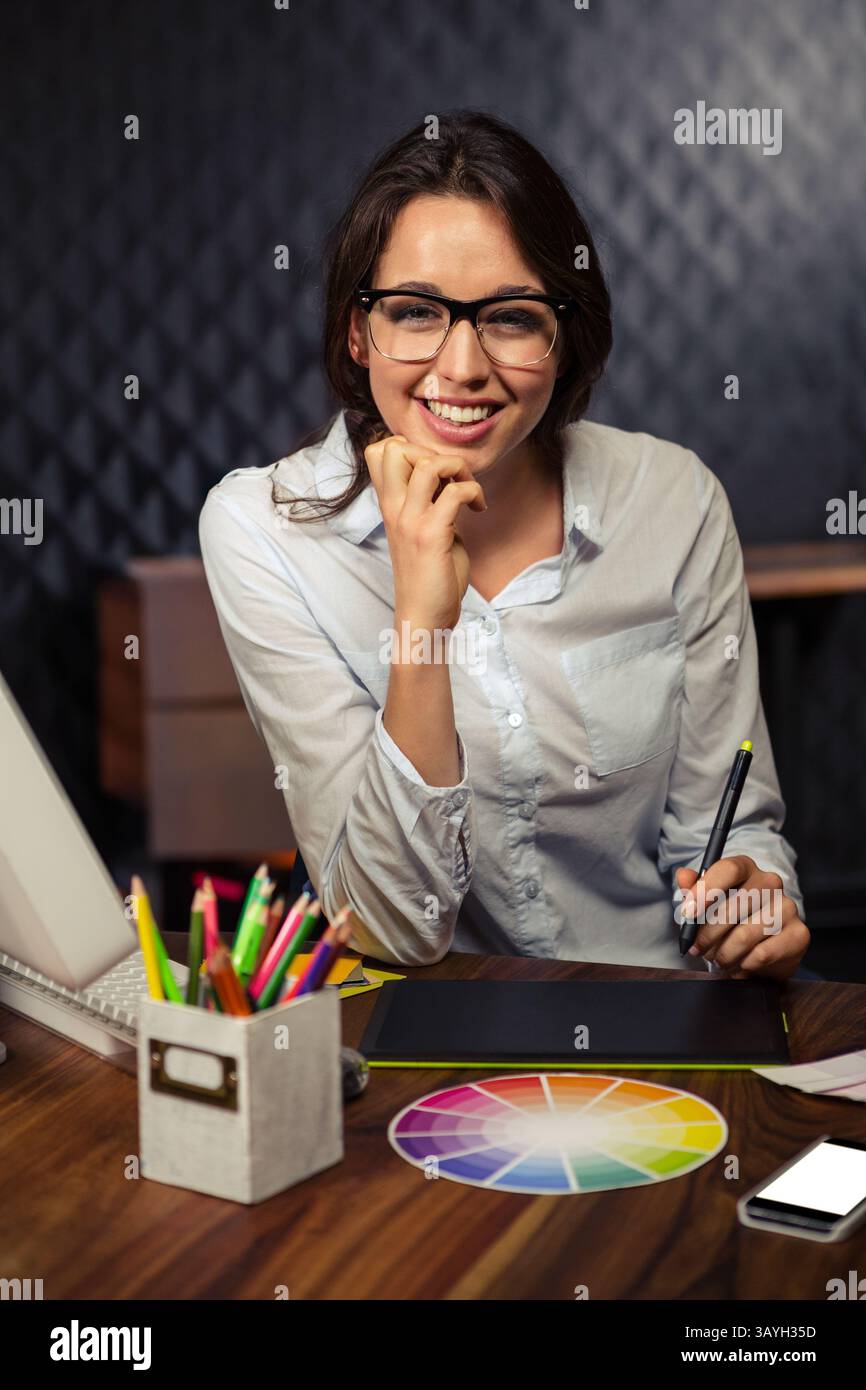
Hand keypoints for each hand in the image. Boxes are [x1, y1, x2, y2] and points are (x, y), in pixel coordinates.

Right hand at [364, 433, 485, 631]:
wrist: (423, 616)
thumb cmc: (428, 575)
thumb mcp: (420, 529)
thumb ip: (427, 501)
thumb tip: (447, 478)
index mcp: (389, 506)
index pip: (378, 451)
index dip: (409, 447)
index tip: (434, 470)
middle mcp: (394, 509)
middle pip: (395, 448)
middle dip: (431, 451)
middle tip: (452, 476)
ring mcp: (411, 521)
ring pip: (428, 464)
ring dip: (457, 468)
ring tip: (468, 489)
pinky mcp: (432, 536)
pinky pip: (456, 493)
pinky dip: (474, 493)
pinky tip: (479, 508)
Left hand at [675, 856, 809, 981]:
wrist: (763, 951)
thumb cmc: (731, 922)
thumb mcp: (707, 904)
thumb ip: (693, 889)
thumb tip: (682, 875)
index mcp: (746, 867)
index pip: (728, 869)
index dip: (706, 890)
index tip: (689, 913)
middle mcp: (770, 882)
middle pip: (732, 907)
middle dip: (707, 935)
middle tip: (698, 948)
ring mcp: (788, 907)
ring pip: (744, 935)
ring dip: (724, 953)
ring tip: (719, 958)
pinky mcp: (799, 934)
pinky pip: (762, 954)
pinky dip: (745, 963)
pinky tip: (741, 962)